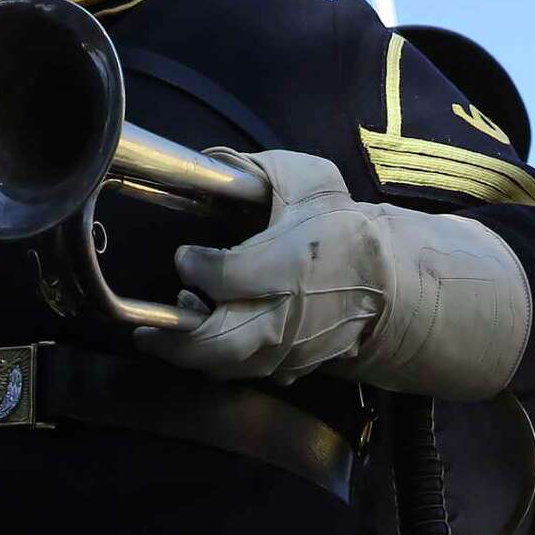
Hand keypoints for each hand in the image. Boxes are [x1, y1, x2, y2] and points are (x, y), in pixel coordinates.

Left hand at [133, 148, 390, 384]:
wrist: (390, 282)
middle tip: (144, 330)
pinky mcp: (295, 366)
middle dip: (175, 340)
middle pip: (220, 343)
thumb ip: (254, 170)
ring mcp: (292, 347)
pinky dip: (222, 363)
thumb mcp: (306, 180)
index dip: (198, 268)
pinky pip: (250, 373)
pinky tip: (206, 339)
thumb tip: (208, 161)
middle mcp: (288, 314)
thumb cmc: (339, 227)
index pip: (229, 276)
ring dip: (192, 354)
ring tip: (169, 330)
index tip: (184, 257)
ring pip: (230, 366)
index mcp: (291, 264)